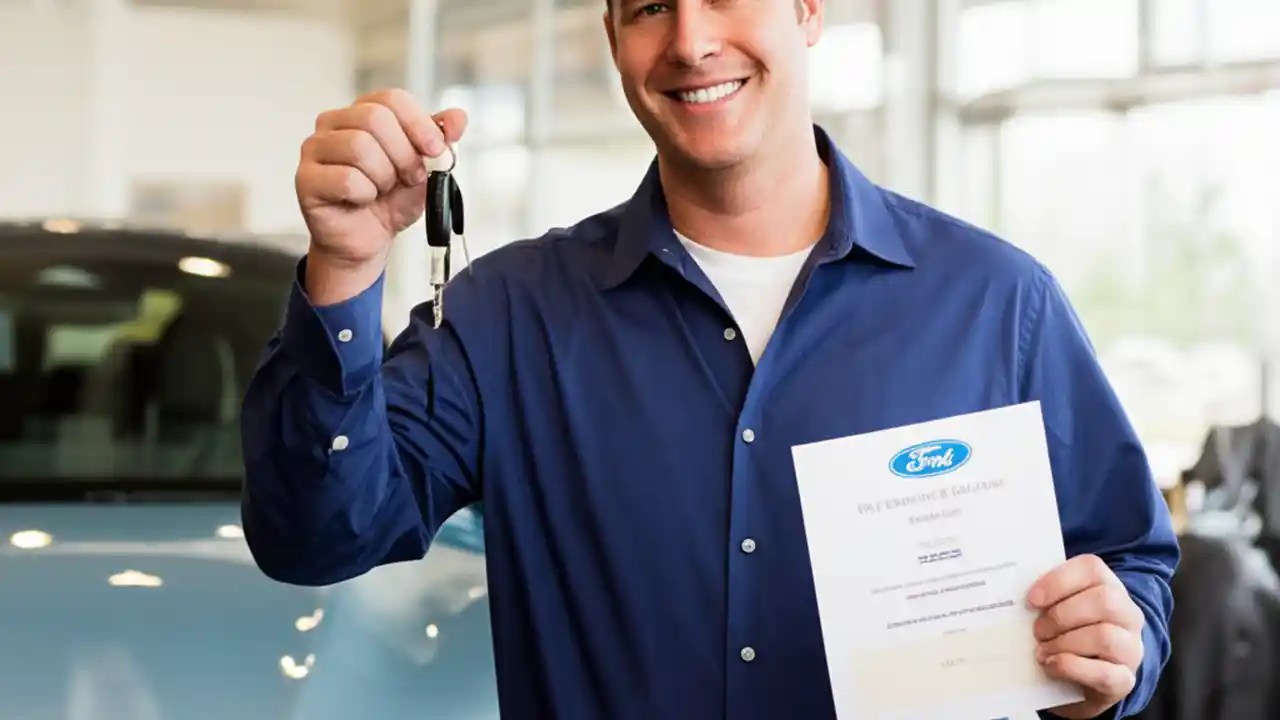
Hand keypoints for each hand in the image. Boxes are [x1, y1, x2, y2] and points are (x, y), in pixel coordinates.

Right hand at [295, 88, 465, 301]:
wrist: (368, 240)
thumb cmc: (389, 201)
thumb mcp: (424, 168)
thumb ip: (439, 141)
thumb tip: (458, 117)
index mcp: (363, 112)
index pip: (392, 99)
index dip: (419, 124)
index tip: (435, 150)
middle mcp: (334, 123)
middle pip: (374, 118)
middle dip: (403, 155)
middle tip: (408, 178)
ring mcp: (315, 149)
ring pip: (359, 147)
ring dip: (384, 177)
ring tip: (382, 190)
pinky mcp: (306, 178)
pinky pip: (347, 179)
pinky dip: (365, 195)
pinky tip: (362, 201)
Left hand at [1026, 554, 1144, 718]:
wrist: (1085, 679)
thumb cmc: (1067, 635)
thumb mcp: (1059, 609)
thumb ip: (1045, 598)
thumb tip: (1013, 595)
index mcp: (1109, 587)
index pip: (1092, 568)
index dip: (1058, 581)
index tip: (1031, 600)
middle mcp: (1128, 614)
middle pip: (1103, 601)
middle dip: (1061, 616)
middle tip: (1036, 631)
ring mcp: (1131, 648)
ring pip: (1105, 636)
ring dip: (1064, 643)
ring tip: (1041, 650)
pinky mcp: (1125, 681)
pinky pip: (1105, 673)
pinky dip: (1072, 668)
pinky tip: (1051, 666)